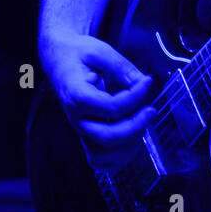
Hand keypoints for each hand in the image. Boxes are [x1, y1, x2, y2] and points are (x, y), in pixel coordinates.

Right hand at [40, 28, 155, 169]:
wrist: (58, 59)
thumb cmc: (77, 54)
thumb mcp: (99, 51)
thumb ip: (121, 67)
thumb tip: (142, 82)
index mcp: (77, 96)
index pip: (111, 107)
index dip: (135, 97)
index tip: (147, 81)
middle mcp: (77, 118)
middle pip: (108, 137)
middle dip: (136, 126)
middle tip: (151, 110)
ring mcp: (81, 129)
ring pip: (103, 154)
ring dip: (128, 146)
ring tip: (142, 125)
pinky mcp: (86, 134)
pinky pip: (99, 160)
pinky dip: (117, 159)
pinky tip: (132, 143)